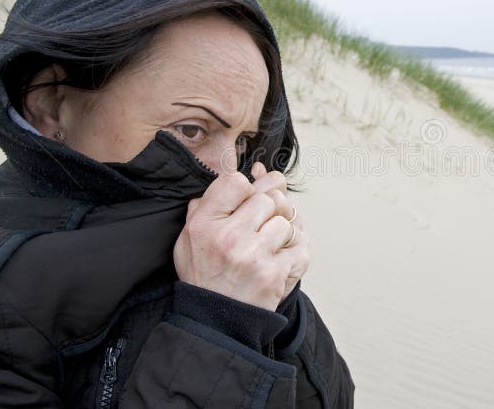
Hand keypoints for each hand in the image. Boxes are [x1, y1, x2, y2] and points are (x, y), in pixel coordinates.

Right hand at [173, 168, 308, 310]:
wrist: (215, 323)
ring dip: (283, 233)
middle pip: (269, 198)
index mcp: (204, 224)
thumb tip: (255, 170)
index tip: (247, 203)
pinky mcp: (275, 274)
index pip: (237, 182)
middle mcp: (228, 237)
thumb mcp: (192, 236)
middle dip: (271, 211)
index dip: (248, 189)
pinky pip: (301, 246)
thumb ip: (215, 201)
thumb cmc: (207, 274)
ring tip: (268, 248)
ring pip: (287, 222)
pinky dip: (296, 253)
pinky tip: (280, 262)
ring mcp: (254, 255)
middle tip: (262, 228)